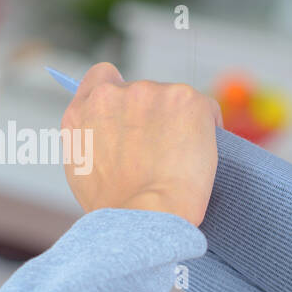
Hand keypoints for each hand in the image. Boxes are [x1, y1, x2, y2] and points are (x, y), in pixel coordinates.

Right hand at [59, 62, 222, 226]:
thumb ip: (93, 138)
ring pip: (175, 102)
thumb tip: (113, 133)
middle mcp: (111, 94)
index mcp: (82, 111)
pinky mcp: (185, 98)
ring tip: (181, 162)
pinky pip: (205, 110)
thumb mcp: (83, 169)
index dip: (124, 92)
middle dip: (157, 118)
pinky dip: (208, 129)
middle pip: (145, 94)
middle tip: (166, 153)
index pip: (103, 77)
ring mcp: (148, 92)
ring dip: (182, 124)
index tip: (138, 111)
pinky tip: (200, 156)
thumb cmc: (118, 208)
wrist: (147, 215)